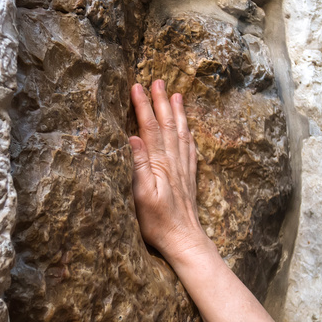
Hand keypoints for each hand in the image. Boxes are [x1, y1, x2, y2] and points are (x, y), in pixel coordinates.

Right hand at [129, 80, 209, 263]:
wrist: (184, 240)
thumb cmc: (158, 223)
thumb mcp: (141, 196)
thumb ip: (139, 166)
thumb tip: (132, 137)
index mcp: (159, 164)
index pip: (150, 128)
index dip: (143, 106)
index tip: (137, 87)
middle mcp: (173, 162)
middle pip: (167, 125)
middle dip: (161, 102)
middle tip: (157, 81)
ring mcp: (183, 169)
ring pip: (180, 133)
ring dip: (177, 113)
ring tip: (176, 94)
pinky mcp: (189, 178)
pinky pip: (190, 148)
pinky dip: (188, 133)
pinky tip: (187, 128)